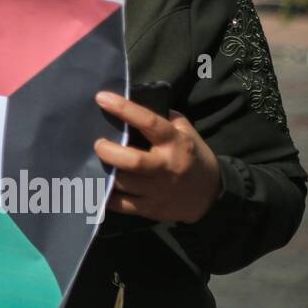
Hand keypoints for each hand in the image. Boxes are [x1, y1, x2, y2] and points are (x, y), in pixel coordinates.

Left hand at [94, 91, 222, 223]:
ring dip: (104, 172)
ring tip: (95, 163)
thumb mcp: (186, 132)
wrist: (212, 194)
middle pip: (133, 161)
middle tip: (98, 144)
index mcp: (175, 142)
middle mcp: (166, 167)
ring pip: (123, 183)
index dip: (124, 109)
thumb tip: (136, 101)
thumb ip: (165, 117)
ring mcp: (158, 191)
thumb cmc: (192, 156)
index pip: (149, 122)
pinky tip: (98, 185)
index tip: (102, 98)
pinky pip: (121, 205)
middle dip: (109, 151)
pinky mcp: (151, 209)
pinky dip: (106, 195)